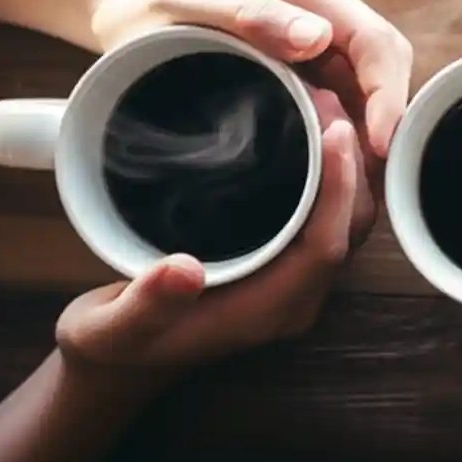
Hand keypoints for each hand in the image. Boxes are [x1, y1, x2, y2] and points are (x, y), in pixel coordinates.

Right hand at [55, 90, 372, 372]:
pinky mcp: (286, 262)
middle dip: (348, 163)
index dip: (337, 190)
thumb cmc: (118, 344)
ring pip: (344, 217)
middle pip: (349, 226)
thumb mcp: (113, 328)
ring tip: (320, 104)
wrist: (122, 361)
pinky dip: (329, 172)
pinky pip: (326, 213)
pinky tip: (308, 130)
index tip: (335, 133)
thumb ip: (147, 304)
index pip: (326, 247)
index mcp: (268, 310)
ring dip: (343, 163)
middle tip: (326, 100)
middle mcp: (295, 296)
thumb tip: (181, 272)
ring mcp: (295, 279)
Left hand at [90, 0, 412, 154]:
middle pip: (384, 62)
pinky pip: (346, 94)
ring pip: (370, 82)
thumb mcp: (184, 6)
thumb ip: (251, 17)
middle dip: (386, 117)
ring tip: (355, 174)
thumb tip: (319, 39)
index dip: (386, 95)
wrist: (124, 9)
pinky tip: (334, 159)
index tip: (379, 146)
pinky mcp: (309, 58)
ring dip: (368, 126)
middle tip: (372, 173)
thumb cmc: (145, 8)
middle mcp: (323, 4)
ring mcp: (318, 30)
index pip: (375, 40)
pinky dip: (347, 127)